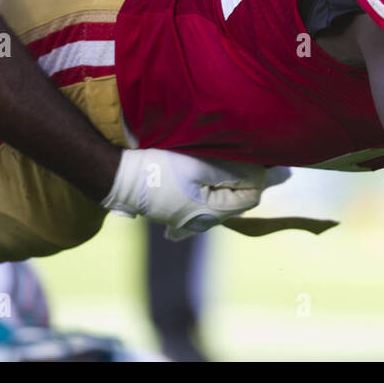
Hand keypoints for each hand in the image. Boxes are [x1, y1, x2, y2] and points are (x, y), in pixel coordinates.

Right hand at [101, 147, 268, 240]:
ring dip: (229, 187)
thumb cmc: (159, 168)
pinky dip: (211, 195)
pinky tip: (208, 187)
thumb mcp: (200, 165)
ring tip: (233, 169)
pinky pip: (202, 207)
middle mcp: (201, 222)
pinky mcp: (174, 215)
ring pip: (220, 204)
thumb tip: (262, 176)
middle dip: (247, 183)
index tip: (265, 160)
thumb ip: (234, 172)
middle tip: (256, 162)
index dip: (260, 177)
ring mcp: (186, 221)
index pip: (250, 198)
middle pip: (236, 202)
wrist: (117, 177)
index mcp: (211, 212)